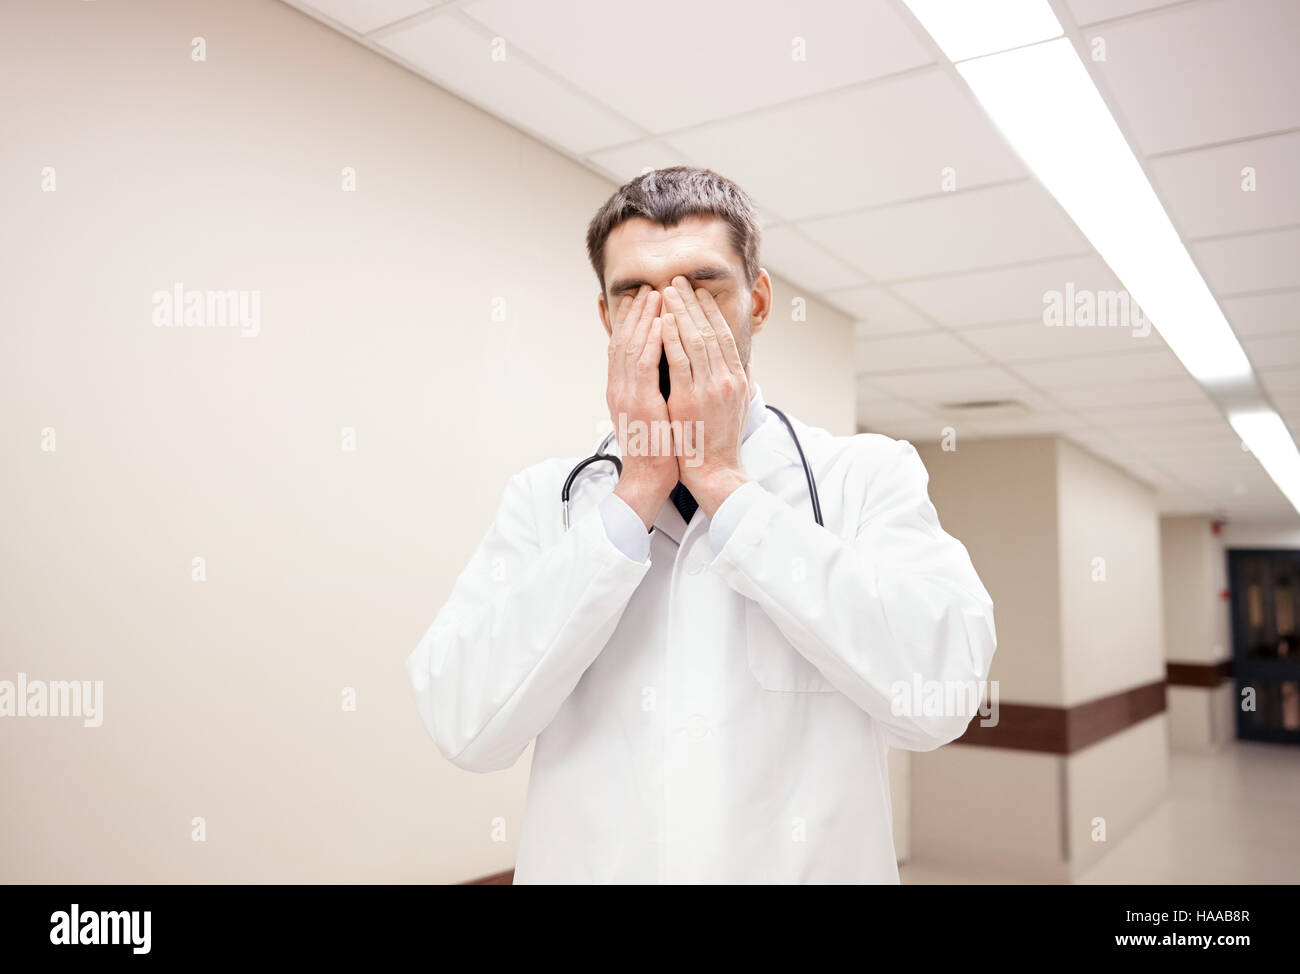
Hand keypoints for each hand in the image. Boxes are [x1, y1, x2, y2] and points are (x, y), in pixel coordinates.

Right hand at [606, 285, 675, 528]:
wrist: (648, 479)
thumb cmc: (656, 449)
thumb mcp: (650, 413)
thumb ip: (650, 390)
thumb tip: (662, 371)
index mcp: (621, 390)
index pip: (622, 347)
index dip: (631, 321)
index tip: (643, 300)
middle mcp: (619, 389)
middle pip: (625, 340)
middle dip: (638, 312)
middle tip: (650, 288)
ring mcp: (627, 395)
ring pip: (633, 346)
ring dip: (646, 318)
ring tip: (658, 295)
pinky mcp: (640, 404)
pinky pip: (646, 365)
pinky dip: (653, 341)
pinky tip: (661, 323)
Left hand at [660, 275, 750, 518]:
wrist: (715, 472)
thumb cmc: (719, 442)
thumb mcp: (736, 408)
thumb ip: (737, 382)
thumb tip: (739, 363)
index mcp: (736, 380)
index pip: (723, 336)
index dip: (709, 311)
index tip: (697, 293)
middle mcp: (726, 380)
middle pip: (708, 331)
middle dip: (691, 303)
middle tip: (677, 282)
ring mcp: (709, 389)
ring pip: (694, 340)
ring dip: (679, 312)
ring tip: (665, 292)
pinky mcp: (690, 400)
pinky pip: (679, 362)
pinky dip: (671, 338)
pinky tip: (662, 321)